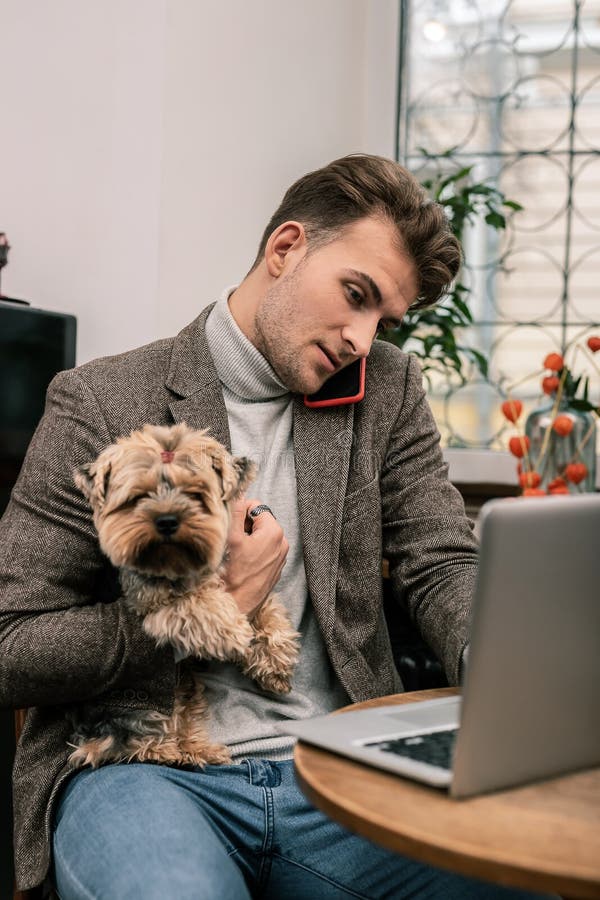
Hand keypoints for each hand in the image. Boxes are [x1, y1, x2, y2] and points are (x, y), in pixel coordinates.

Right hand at [222, 497, 288, 617]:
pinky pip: (264, 549)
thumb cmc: (234, 573)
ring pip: (261, 535)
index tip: (230, 525)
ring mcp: (280, 556)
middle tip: (232, 540)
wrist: (238, 605)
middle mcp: (282, 542)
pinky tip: (242, 562)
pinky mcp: (275, 567)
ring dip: (247, 538)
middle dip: (244, 526)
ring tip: (236, 552)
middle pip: (259, 520)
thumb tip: (238, 496)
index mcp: (274, 531)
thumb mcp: (232, 537)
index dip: (240, 512)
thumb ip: (236, 512)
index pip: (255, 506)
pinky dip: (253, 550)